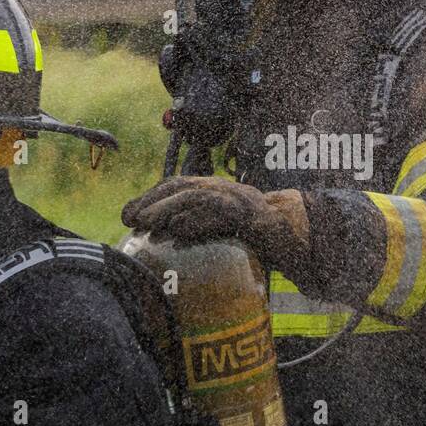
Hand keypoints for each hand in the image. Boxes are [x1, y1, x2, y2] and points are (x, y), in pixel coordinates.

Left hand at [121, 177, 308, 266]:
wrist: (298, 236)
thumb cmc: (254, 236)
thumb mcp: (218, 229)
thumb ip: (193, 228)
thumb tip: (158, 238)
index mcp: (214, 191)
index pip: (176, 186)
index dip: (150, 197)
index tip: (127, 215)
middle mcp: (224, 190)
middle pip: (182, 187)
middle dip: (153, 201)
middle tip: (131, 219)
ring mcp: (239, 201)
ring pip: (197, 197)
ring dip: (169, 209)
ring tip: (147, 223)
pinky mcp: (252, 217)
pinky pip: (223, 214)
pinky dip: (200, 221)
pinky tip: (180, 231)